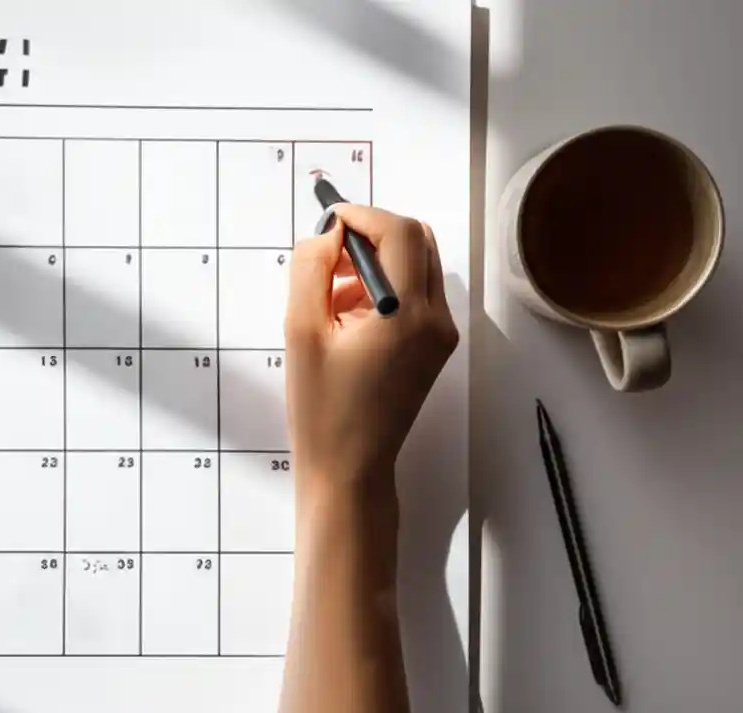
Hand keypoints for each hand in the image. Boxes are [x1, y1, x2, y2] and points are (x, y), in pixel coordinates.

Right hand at [285, 204, 457, 496]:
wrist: (349, 467)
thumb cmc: (321, 409)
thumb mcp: (301, 332)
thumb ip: (311, 270)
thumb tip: (327, 232)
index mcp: (406, 314)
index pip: (399, 232)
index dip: (362, 214)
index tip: (327, 222)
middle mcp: (435, 318)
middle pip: (416, 240)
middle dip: (370, 235)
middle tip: (328, 257)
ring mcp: (441, 333)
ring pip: (416, 265)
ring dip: (376, 261)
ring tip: (331, 298)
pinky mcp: (435, 346)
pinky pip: (415, 294)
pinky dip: (384, 287)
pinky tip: (348, 318)